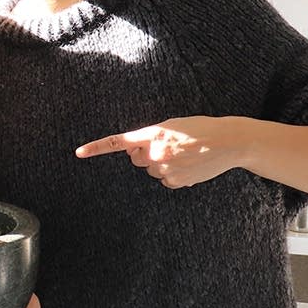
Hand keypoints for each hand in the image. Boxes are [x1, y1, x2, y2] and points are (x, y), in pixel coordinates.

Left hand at [75, 116, 244, 188]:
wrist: (228, 142)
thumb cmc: (200, 129)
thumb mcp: (173, 125)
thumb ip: (151, 137)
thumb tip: (136, 153)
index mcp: (154, 133)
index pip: (119, 142)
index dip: (97, 147)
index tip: (78, 153)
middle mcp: (156, 152)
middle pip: (136, 159)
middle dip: (145, 154)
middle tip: (166, 147)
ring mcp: (166, 169)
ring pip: (152, 170)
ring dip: (162, 164)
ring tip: (184, 155)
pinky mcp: (176, 182)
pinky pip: (166, 180)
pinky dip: (174, 175)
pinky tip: (190, 165)